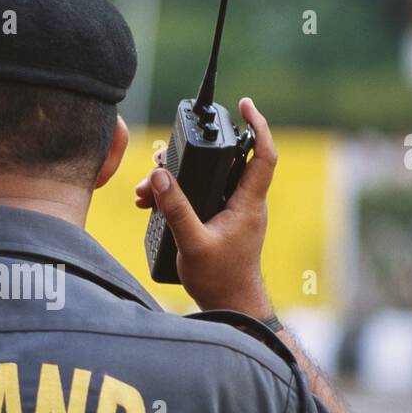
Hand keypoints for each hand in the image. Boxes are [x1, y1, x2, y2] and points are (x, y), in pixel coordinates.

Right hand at [135, 97, 276, 318]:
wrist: (231, 307)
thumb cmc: (220, 280)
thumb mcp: (193, 242)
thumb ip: (176, 207)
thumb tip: (160, 175)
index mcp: (248, 203)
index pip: (263, 154)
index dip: (257, 125)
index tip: (244, 105)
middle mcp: (245, 203)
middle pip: (227, 162)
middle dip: (195, 153)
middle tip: (166, 153)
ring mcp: (234, 214)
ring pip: (210, 180)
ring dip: (180, 179)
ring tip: (148, 188)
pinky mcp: (222, 224)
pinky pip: (203, 197)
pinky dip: (181, 195)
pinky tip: (156, 204)